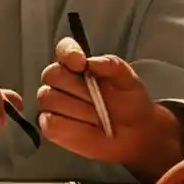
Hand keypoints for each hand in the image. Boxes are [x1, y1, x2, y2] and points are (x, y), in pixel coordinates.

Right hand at [37, 41, 177, 175]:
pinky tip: (86, 128)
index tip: (81, 63)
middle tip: (99, 100)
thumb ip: (111, 65)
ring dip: (76, 109)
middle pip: (51, 74)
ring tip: (98, 119)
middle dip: (77, 88)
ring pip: (48, 98)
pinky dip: (67, 126)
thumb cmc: (130, 105)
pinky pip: (48, 122)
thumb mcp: (128, 81)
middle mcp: (62, 82)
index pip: (63, 49)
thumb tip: (91, 62)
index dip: (68, 53)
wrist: (135, 134)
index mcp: (78, 65)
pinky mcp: (52, 127)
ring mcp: (54, 105)